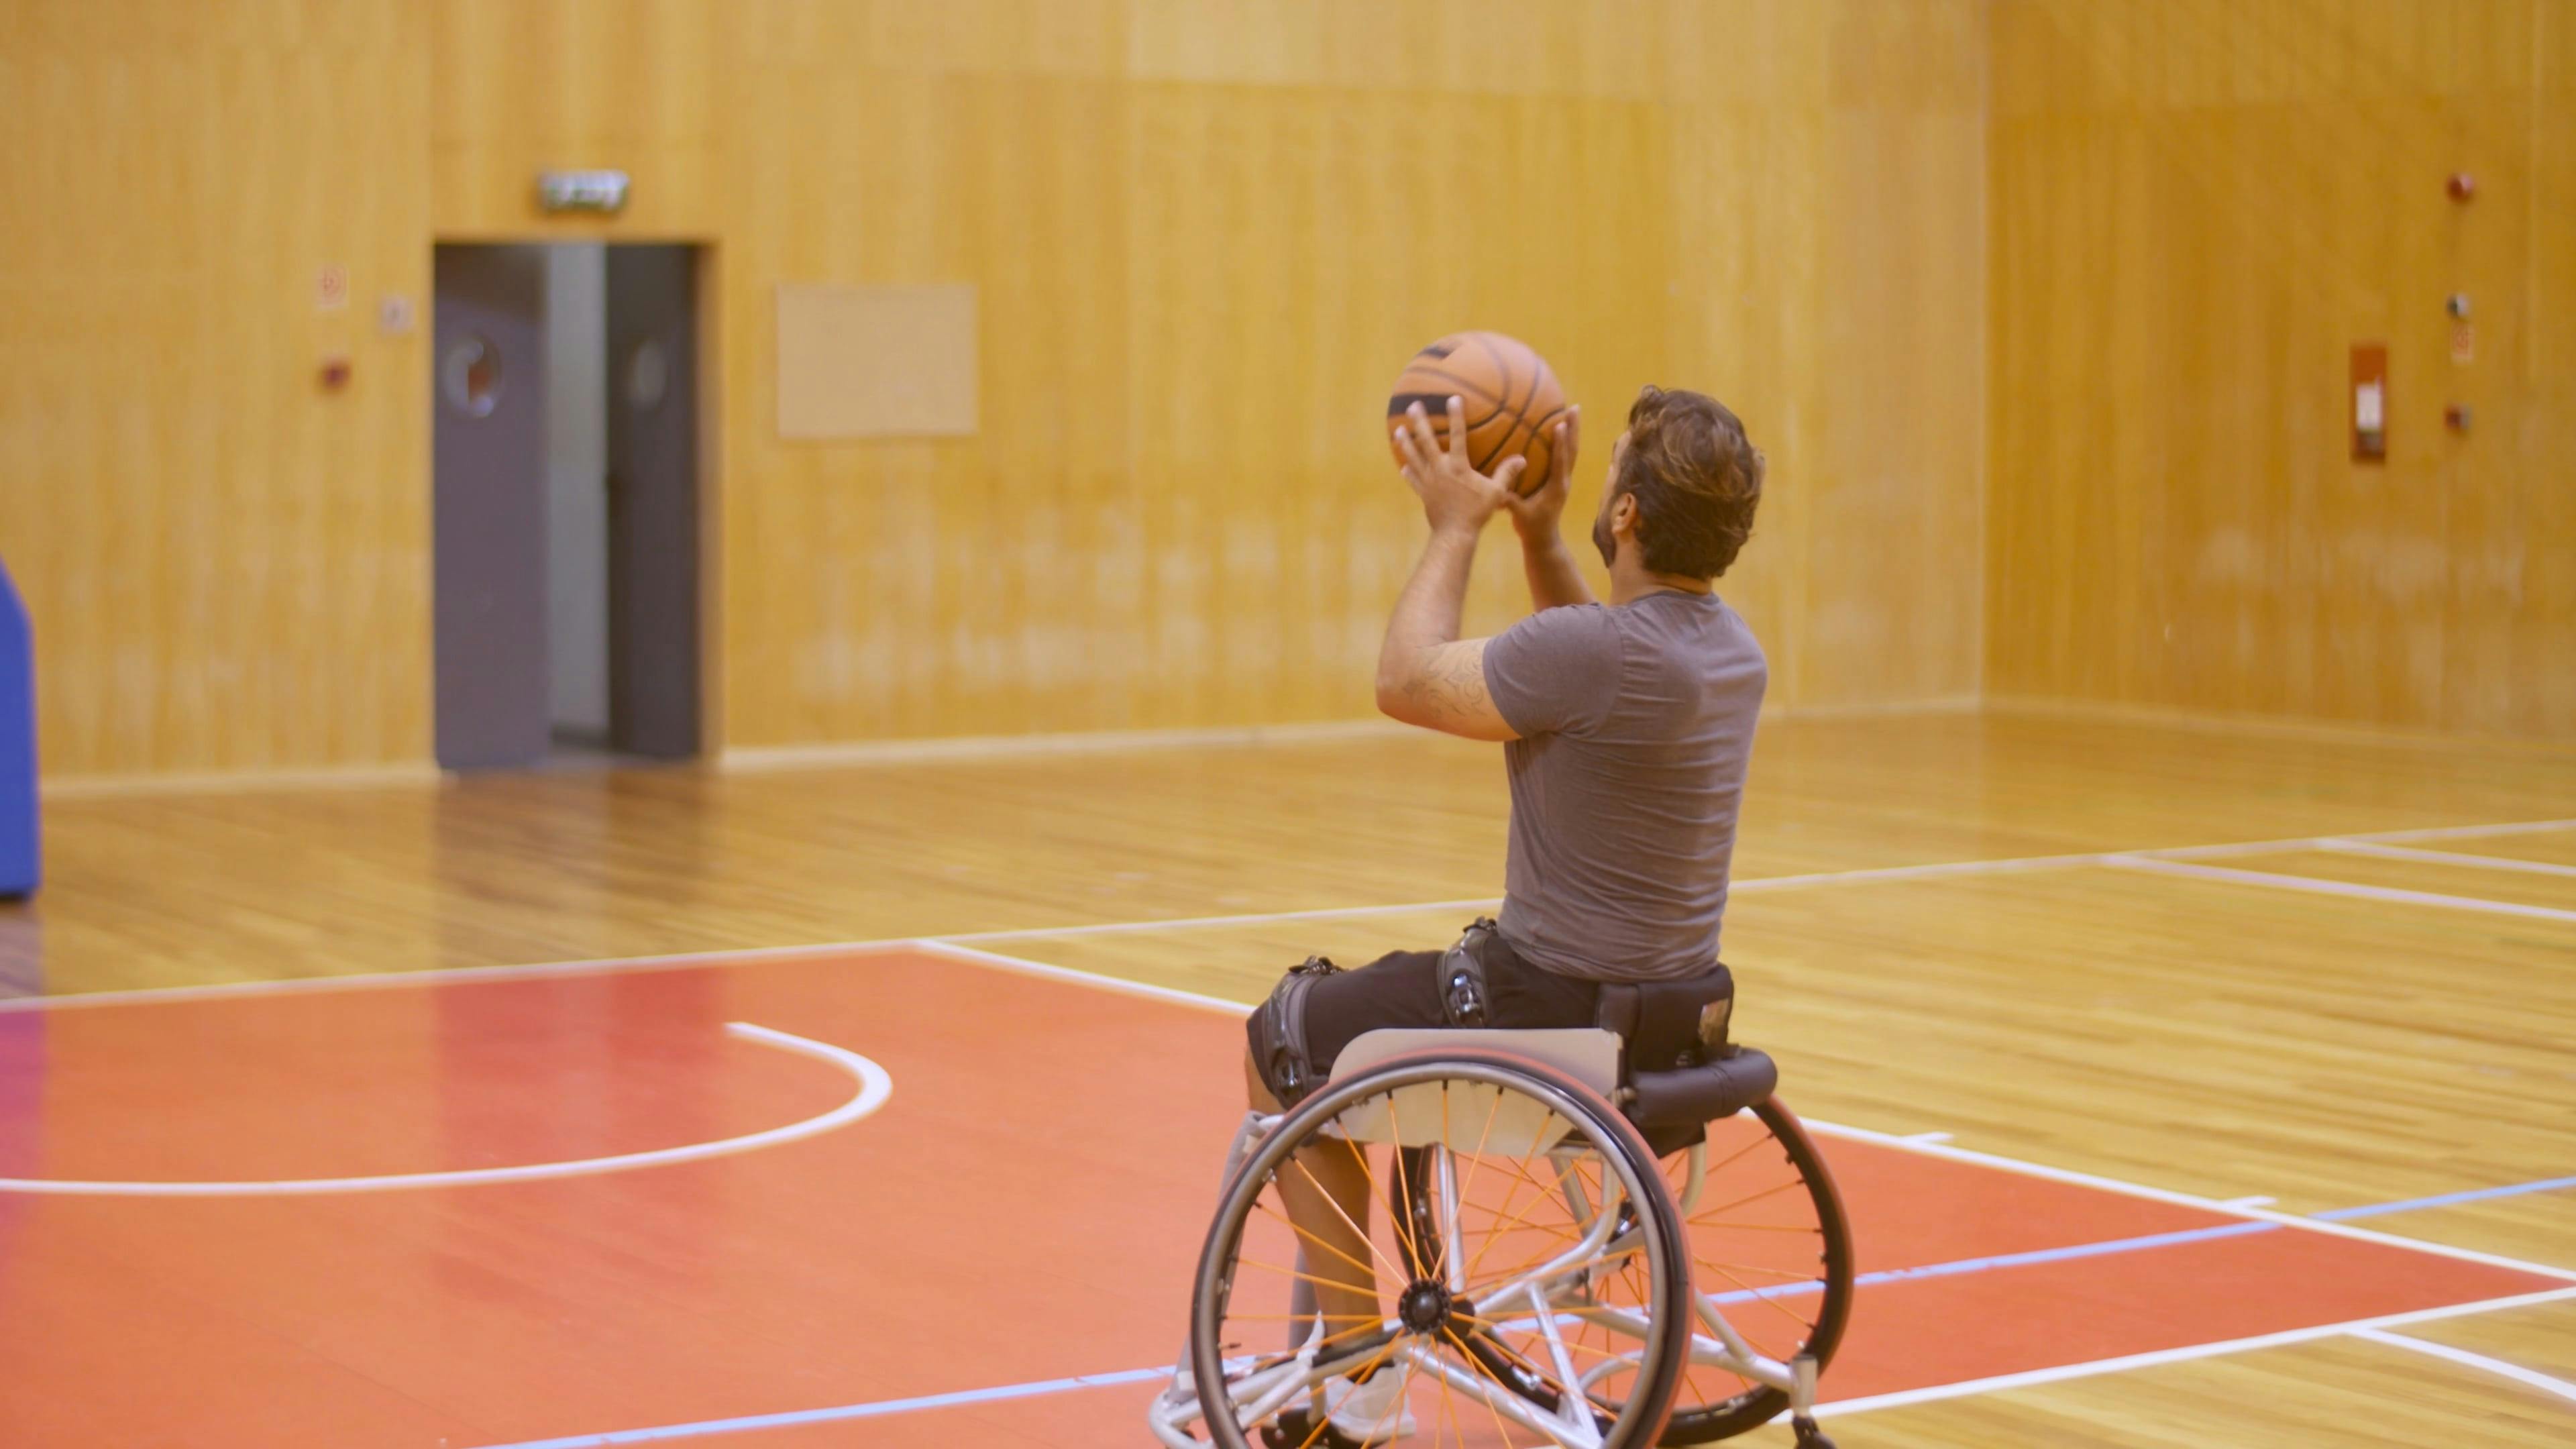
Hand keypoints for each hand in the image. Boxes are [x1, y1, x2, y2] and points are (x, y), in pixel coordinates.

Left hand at [1394, 396, 1517, 536]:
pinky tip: (1403, 466)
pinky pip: (1413, 480)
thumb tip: (1522, 459)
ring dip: (1405, 442)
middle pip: (1426, 440)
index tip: (1453, 398)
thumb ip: (1507, 474)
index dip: (1456, 416)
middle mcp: (1440, 469)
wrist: (1454, 534)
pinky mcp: (1423, 493)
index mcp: (1458, 466)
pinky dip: (1409, 472)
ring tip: (1398, 430)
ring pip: (1413, 457)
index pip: (1457, 435)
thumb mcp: (1496, 493)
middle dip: (1420, 421)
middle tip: (1413, 405)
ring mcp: (1428, 481)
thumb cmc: (1477, 513)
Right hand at [1505, 406, 1578, 546]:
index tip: (1560, 424)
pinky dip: (1562, 440)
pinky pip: (1563, 455)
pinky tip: (1555, 427)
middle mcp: (1563, 480)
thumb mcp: (1518, 515)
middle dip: (1574, 428)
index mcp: (1555, 487)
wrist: (1543, 539)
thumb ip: (1509, 501)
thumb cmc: (1531, 527)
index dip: (1560, 443)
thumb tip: (1496, 486)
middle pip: (1572, 450)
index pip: (1560, 461)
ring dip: (1572, 431)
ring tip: (1570, 410)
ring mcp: (1563, 479)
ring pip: (1571, 450)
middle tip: (1574, 407)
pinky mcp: (1559, 479)